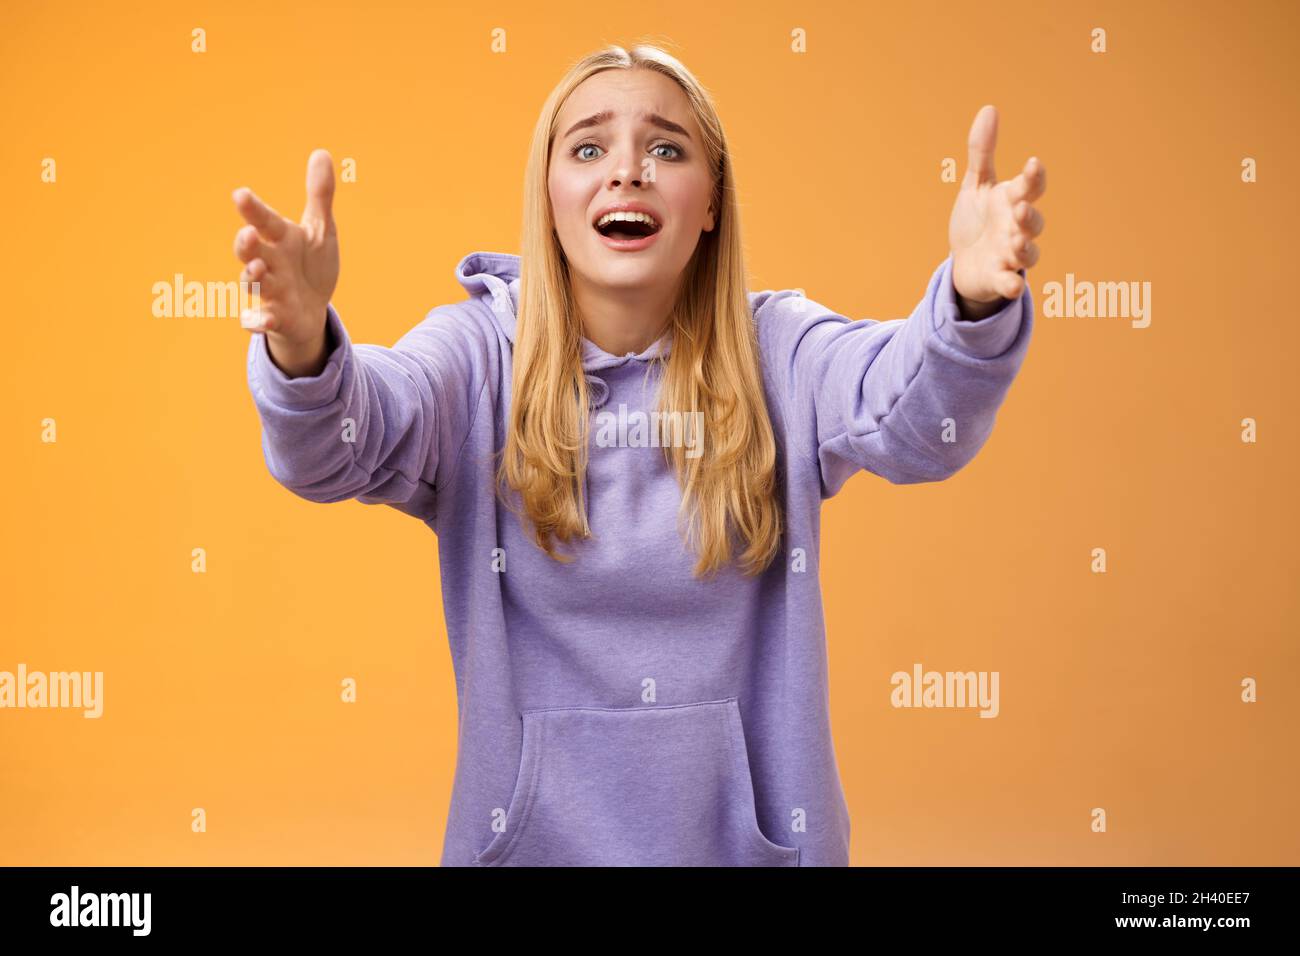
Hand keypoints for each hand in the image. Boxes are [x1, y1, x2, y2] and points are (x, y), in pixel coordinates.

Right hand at [231, 149, 338, 352]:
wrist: (311, 310)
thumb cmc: (311, 266)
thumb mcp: (321, 230)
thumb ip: (319, 195)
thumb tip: (321, 152)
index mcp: (280, 239)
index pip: (264, 220)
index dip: (252, 209)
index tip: (240, 194)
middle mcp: (269, 262)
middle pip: (250, 251)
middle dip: (246, 243)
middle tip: (247, 234)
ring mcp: (270, 291)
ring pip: (253, 283)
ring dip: (252, 277)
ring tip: (256, 269)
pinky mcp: (274, 317)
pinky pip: (258, 320)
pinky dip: (257, 321)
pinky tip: (260, 321)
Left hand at [948, 105, 1045, 315]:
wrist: (962, 263)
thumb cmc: (976, 221)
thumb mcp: (976, 186)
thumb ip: (982, 152)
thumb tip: (989, 109)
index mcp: (1012, 201)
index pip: (1030, 187)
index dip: (1034, 177)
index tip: (1033, 164)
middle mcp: (1017, 228)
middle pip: (1034, 222)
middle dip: (1030, 215)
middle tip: (1020, 208)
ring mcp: (1010, 255)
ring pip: (1028, 254)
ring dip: (1024, 248)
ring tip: (1015, 241)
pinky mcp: (998, 278)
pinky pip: (1009, 282)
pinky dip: (1011, 284)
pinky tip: (1011, 285)